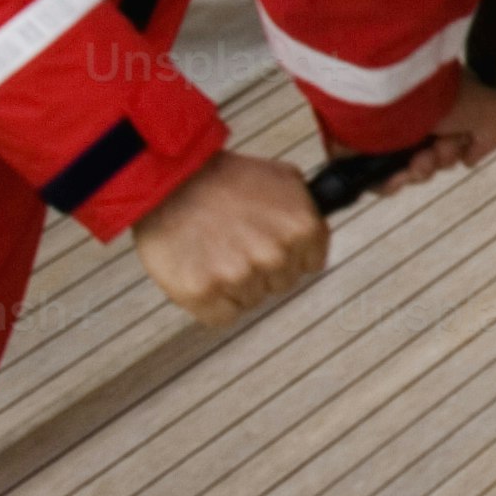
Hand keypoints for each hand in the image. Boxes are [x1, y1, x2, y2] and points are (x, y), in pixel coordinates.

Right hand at [132, 152, 329, 323]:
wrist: (173, 181)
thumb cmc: (227, 179)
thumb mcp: (285, 179)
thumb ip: (310, 210)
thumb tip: (321, 234)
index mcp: (302, 228)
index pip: (310, 265)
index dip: (289, 254)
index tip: (268, 240)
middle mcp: (275, 255)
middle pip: (281, 284)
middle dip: (262, 267)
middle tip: (236, 239)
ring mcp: (239, 276)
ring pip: (252, 299)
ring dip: (236, 284)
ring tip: (216, 248)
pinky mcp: (203, 293)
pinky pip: (223, 316)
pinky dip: (214, 302)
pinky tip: (204, 270)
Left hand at [386, 78, 495, 190]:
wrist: (394, 97)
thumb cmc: (443, 98)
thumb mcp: (488, 108)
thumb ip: (491, 136)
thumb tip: (469, 159)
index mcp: (444, 103)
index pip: (457, 138)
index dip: (460, 147)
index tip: (455, 142)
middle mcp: (418, 118)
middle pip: (437, 157)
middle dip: (440, 160)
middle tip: (435, 149)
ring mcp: (392, 135)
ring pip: (412, 170)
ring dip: (420, 172)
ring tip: (415, 161)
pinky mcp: (366, 150)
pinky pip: (382, 178)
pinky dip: (392, 183)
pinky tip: (397, 175)